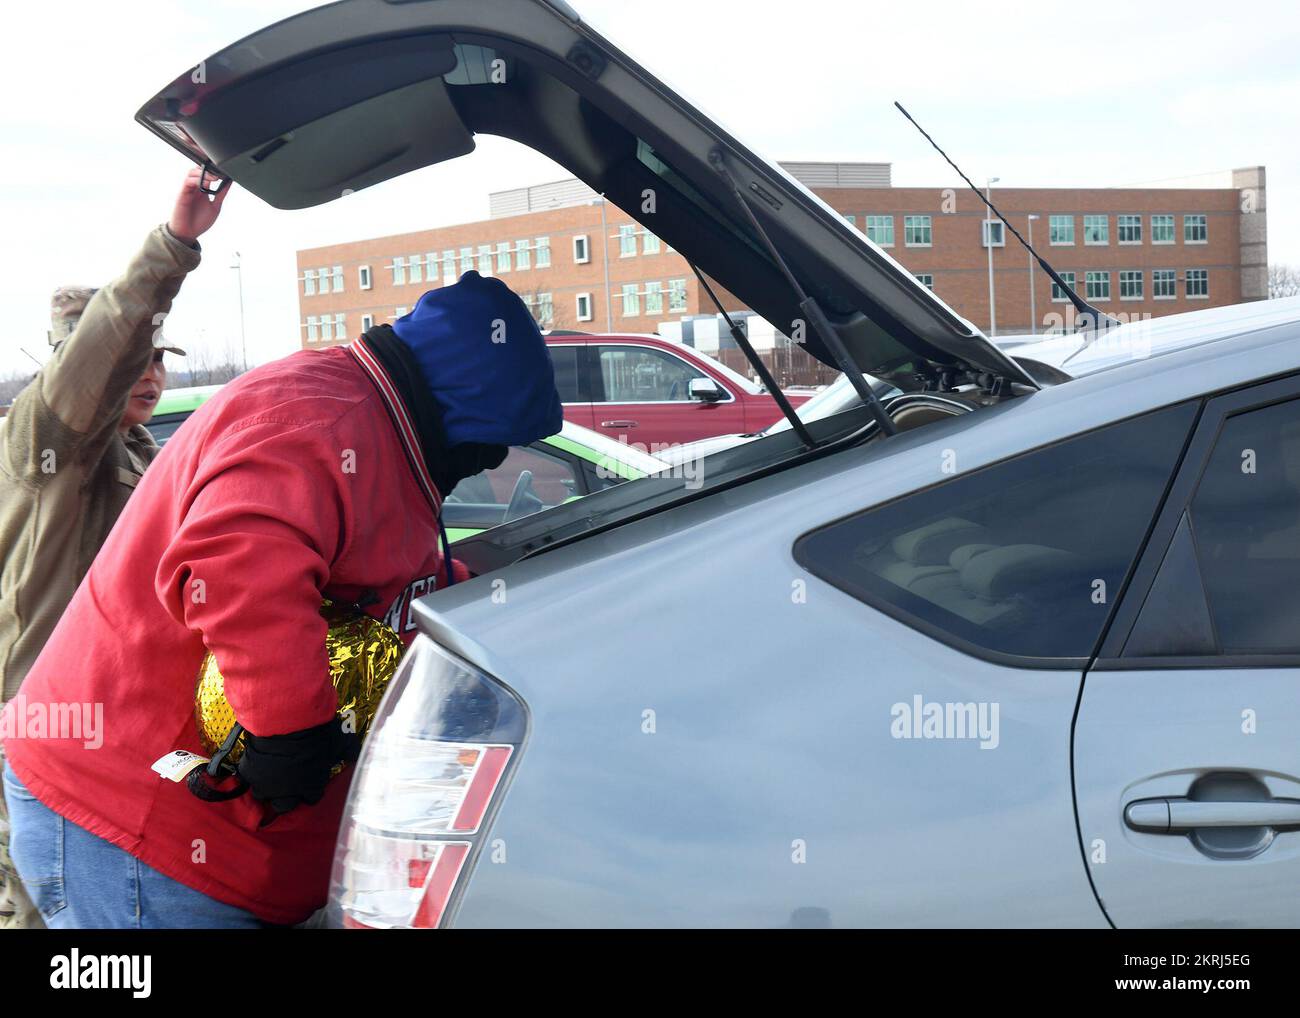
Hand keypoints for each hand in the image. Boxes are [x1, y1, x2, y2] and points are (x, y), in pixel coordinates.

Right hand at [167, 166, 229, 244]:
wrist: (188, 233)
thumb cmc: (199, 222)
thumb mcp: (215, 206)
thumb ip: (221, 194)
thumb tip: (229, 182)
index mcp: (203, 190)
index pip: (207, 174)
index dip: (215, 170)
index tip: (225, 171)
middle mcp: (195, 188)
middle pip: (198, 170)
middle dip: (208, 168)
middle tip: (219, 173)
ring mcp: (188, 190)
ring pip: (192, 173)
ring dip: (203, 173)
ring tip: (214, 178)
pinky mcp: (182, 194)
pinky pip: (187, 182)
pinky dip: (196, 180)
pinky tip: (203, 184)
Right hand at [235, 718, 358, 816]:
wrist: (287, 719)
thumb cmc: (318, 731)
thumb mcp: (341, 740)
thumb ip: (350, 752)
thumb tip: (357, 756)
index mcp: (311, 788)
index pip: (311, 799)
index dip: (311, 788)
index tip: (311, 778)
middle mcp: (288, 793)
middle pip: (285, 806)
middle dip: (288, 796)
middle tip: (289, 782)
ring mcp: (266, 785)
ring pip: (264, 795)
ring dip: (269, 787)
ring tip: (272, 773)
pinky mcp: (250, 773)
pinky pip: (248, 779)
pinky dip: (252, 773)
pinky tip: (258, 764)